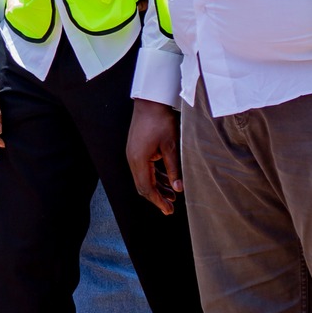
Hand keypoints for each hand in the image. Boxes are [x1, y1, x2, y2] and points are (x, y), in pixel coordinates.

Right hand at [126, 99, 182, 215]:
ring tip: (172, 196)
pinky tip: (167, 182)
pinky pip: (145, 169)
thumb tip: (179, 188)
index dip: (157, 201)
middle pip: (142, 185)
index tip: (168, 210)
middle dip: (156, 198)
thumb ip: (174, 169)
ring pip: (144, 178)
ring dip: (157, 188)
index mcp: (138, 160)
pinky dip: (155, 177)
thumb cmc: (160, 121)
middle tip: (170, 209)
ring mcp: (133, 154)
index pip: (146, 187)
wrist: (149, 102)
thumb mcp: (171, 146)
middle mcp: (132, 159)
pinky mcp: (137, 150)